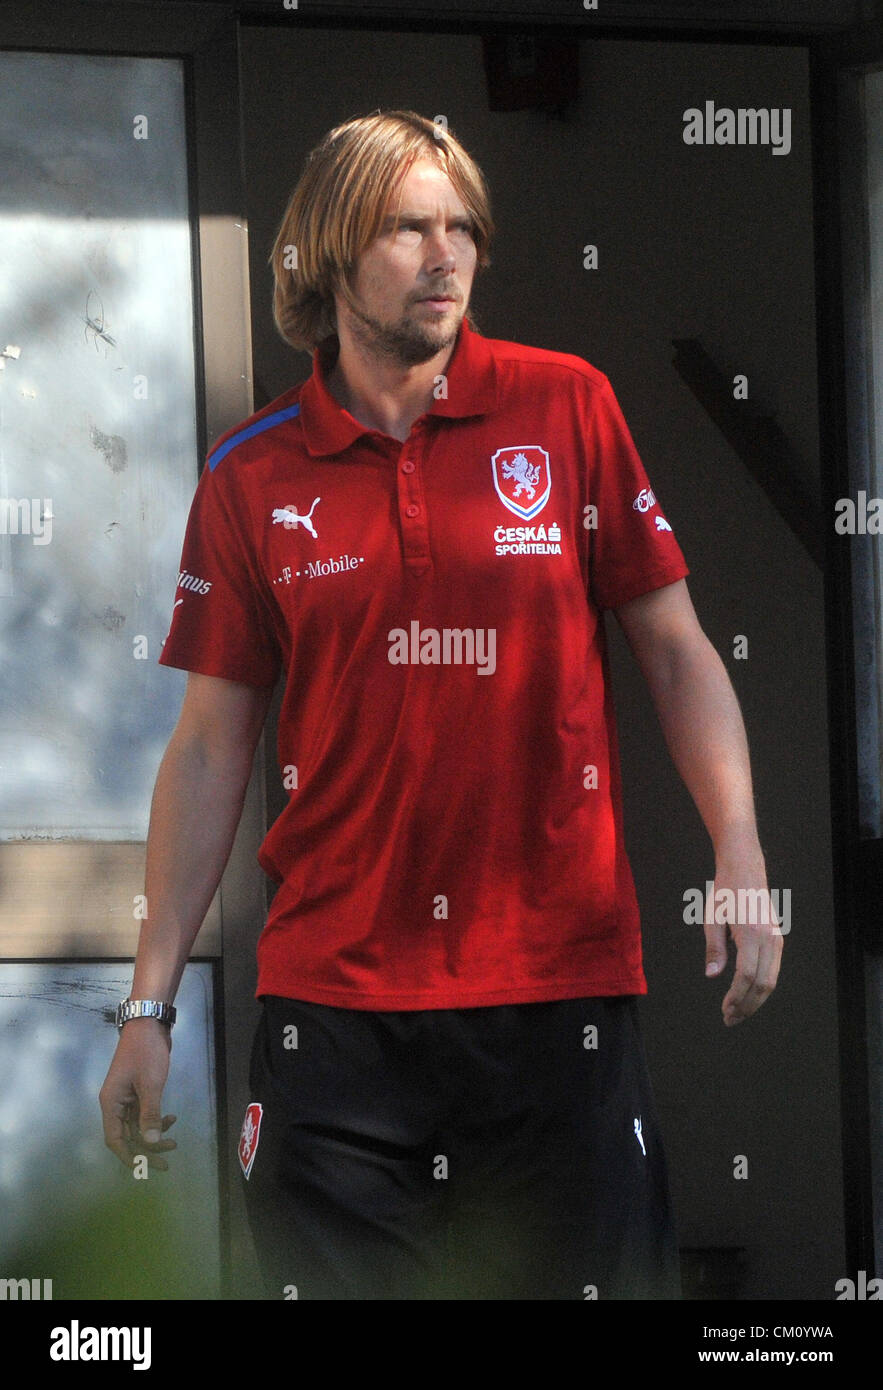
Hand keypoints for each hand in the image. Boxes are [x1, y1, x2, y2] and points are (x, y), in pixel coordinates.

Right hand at [99, 1018, 177, 1169]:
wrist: (149, 1025)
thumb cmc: (146, 1053)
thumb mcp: (150, 1084)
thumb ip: (150, 1114)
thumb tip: (150, 1142)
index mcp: (111, 1103)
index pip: (115, 1139)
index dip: (128, 1156)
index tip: (144, 1169)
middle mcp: (116, 1104)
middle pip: (128, 1136)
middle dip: (146, 1149)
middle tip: (166, 1162)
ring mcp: (127, 1098)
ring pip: (138, 1126)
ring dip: (154, 1135)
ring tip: (174, 1142)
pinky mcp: (138, 1092)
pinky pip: (144, 1114)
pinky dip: (157, 1119)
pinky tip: (171, 1118)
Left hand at [703, 848, 783, 1026]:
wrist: (745, 869)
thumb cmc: (724, 891)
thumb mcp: (712, 918)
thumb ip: (714, 948)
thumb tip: (712, 976)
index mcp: (751, 933)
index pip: (746, 976)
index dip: (736, 997)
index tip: (724, 1011)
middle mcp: (769, 938)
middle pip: (763, 984)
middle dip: (747, 1006)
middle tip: (729, 1020)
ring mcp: (777, 938)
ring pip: (771, 980)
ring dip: (755, 1000)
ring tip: (737, 1012)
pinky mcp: (778, 938)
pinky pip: (773, 970)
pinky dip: (762, 987)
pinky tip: (747, 994)